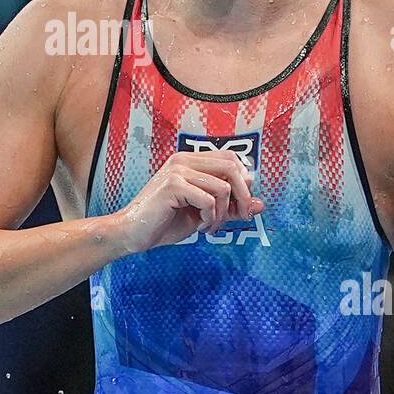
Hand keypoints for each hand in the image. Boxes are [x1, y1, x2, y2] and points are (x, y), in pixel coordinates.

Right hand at [111, 150, 264, 253]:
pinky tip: (199, 226)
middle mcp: (184, 160)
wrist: (133, 233)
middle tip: (239, 216)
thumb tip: (260, 204)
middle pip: (233, 168)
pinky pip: (209, 200)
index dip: (244, 182)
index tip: (243, 206)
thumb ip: (230, 206)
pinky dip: (210, 218)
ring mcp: (178, 171)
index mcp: (190, 161)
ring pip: (223, 187)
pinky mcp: (173, 185)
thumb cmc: (165, 222)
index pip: (231, 159)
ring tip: (210, 226)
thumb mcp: (204, 213)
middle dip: (242, 196)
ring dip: (222, 213)